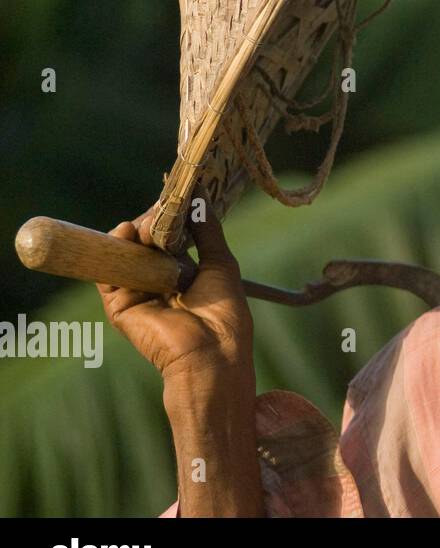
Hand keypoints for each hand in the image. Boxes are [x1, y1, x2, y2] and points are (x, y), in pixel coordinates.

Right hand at [96, 195, 252, 384]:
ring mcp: (137, 294)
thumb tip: (199, 195)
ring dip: (132, 233)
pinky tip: (125, 234)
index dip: (167, 219)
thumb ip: (207, 229)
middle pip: (143, 244)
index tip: (172, 198)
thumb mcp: (220, 262)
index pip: (166, 240)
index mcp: (183, 276)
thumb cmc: (223, 312)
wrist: (212, 353)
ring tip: (144, 223)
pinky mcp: (120, 307)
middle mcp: (158, 283)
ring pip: (125, 254)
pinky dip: (113, 251)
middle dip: (150, 223)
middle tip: (159, 210)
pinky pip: (108, 274)